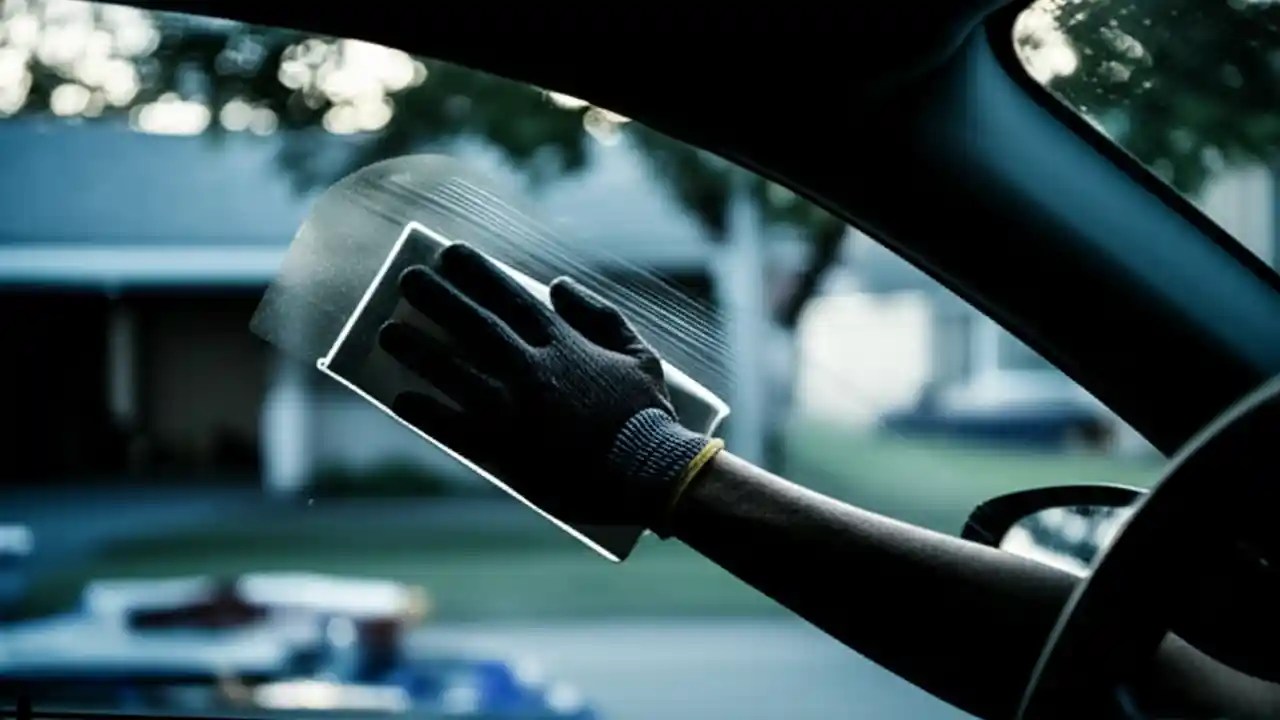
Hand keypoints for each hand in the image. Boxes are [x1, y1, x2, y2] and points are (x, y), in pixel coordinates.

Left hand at [379, 243, 716, 527]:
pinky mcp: (503, 451)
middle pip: (473, 324)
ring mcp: (514, 410)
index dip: (476, 272)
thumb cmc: (649, 418)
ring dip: (416, 349)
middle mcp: (532, 369)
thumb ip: (601, 315)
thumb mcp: (640, 355)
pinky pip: (451, 427)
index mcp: (564, 345)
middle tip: (407, 280)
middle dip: (436, 298)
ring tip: (388, 332)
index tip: (449, 254)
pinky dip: (424, 412)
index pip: (509, 297)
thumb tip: (559, 284)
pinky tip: (400, 399)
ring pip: (451, 370)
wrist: (650, 476)